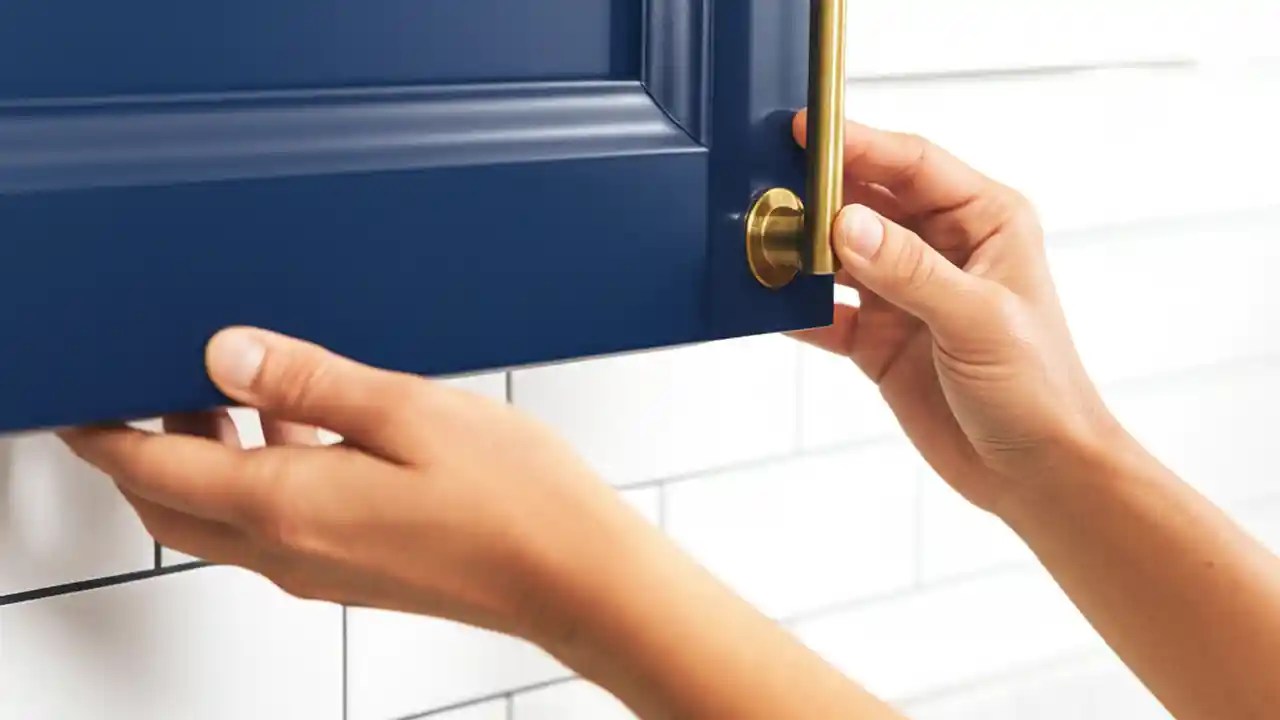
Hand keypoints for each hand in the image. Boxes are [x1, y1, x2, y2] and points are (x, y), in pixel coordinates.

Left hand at [60, 328, 650, 644]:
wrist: (575, 578)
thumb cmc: (514, 501)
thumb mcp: (409, 411)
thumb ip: (310, 380)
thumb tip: (227, 352)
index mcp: (288, 505)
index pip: (153, 468)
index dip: (104, 430)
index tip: (80, 398)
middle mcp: (289, 550)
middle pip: (171, 503)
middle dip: (141, 445)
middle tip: (150, 381)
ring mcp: (320, 568)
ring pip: (218, 516)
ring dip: (201, 459)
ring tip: (231, 390)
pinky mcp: (352, 571)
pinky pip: (270, 525)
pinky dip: (255, 477)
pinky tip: (305, 429)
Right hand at [792, 112, 1116, 511]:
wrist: (1037, 472)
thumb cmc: (1039, 387)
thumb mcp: (978, 319)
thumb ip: (909, 270)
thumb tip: (845, 223)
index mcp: (983, 221)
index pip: (912, 164)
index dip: (859, 143)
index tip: (806, 133)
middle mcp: (940, 248)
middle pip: (866, 201)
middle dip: (819, 194)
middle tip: (767, 186)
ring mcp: (904, 294)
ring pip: (838, 254)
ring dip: (801, 250)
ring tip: (758, 240)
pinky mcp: (878, 338)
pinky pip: (825, 312)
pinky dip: (795, 308)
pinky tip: (766, 301)